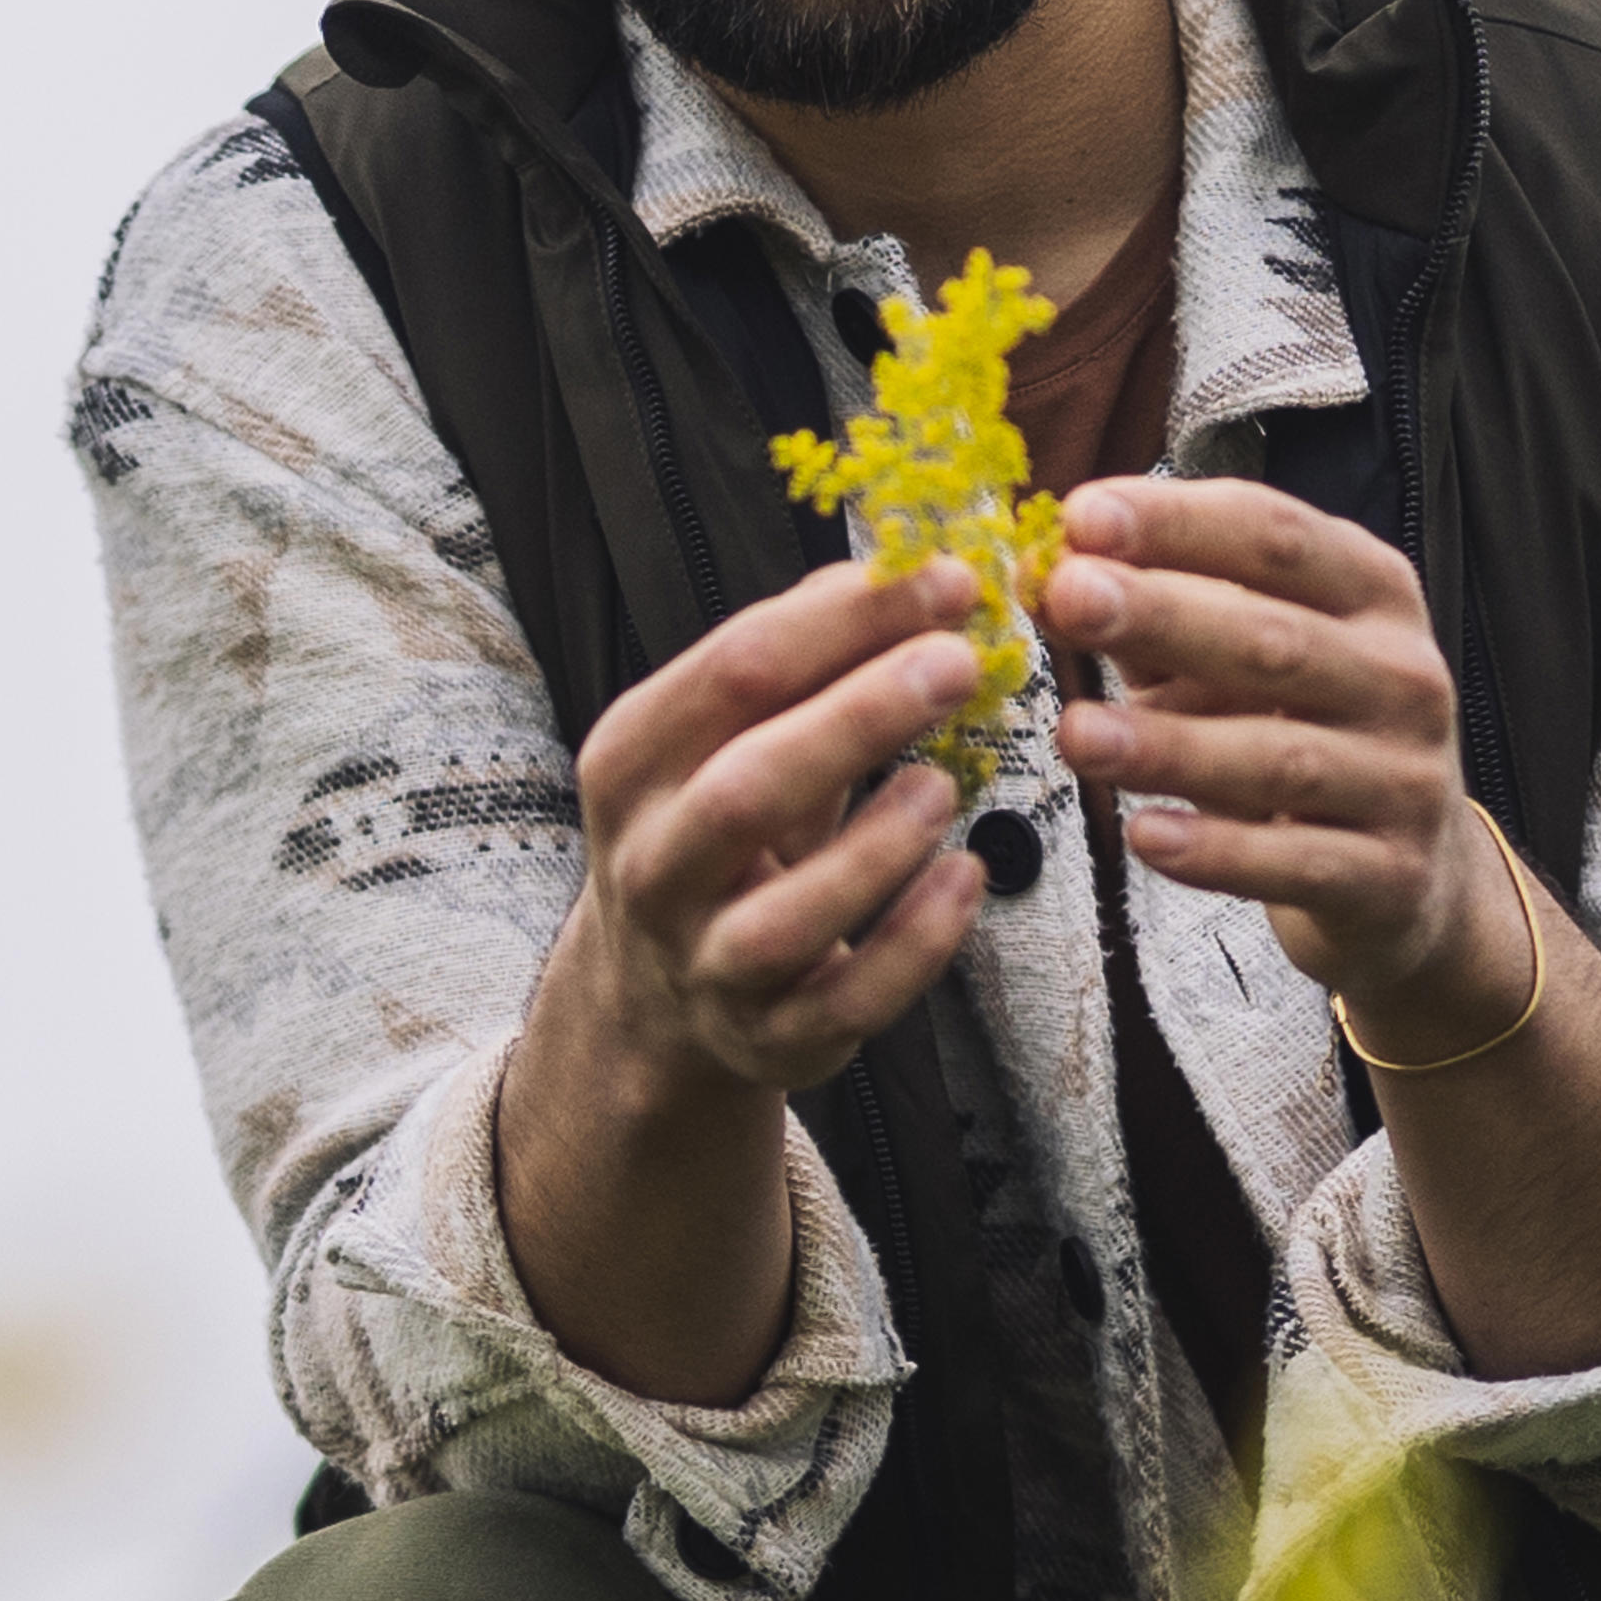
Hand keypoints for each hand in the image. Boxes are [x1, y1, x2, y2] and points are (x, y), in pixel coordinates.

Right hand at [496, 555, 993, 1404]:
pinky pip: (851, 998)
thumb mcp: (726, 737)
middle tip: (964, 662)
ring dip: (883, 844)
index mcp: (631, 761)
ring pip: (791, 913)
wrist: (659, 996)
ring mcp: (706, 963)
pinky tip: (969, 877)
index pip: (735, 669)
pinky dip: (918, 941)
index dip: (848, 618)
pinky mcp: (770, 1038)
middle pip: (750, 786)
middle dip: (863, 716)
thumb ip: (802, 660)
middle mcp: (651, 864)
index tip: (949, 578)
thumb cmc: (721, 830)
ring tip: (950, 784)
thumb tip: (903, 562)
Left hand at [1045, 480, 1532, 1055]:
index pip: (1277, 538)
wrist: (1409, 875)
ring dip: (1171, 746)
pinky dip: (1217, 852)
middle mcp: (1402, 677)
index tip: (1083, 516)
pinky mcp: (1390, 877)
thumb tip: (1041, 577)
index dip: (1180, 524)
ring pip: (1281, 760)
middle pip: (1278, 640)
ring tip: (1076, 733)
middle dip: (1166, 616)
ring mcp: (1405, 781)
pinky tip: (1146, 836)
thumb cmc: (1304, 736)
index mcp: (1372, 593)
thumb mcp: (1237, 662)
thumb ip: (1150, 617)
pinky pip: (1295, 863)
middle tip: (1071, 597)